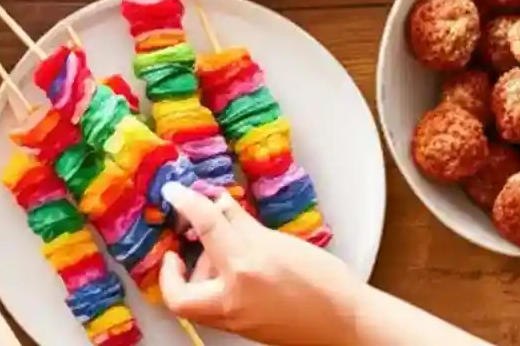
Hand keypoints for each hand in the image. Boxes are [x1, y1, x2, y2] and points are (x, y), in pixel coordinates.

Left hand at [158, 183, 358, 345]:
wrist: (346, 324)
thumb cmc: (324, 283)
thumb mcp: (281, 243)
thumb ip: (243, 223)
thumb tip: (217, 203)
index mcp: (244, 269)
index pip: (205, 227)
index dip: (188, 203)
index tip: (174, 191)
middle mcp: (232, 299)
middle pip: (179, 295)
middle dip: (173, 272)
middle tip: (180, 247)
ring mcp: (236, 319)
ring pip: (196, 302)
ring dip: (198, 275)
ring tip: (218, 252)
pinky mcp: (244, 328)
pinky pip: (215, 307)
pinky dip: (215, 286)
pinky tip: (233, 268)